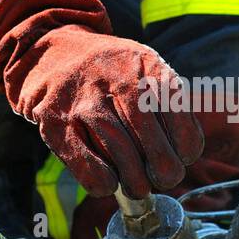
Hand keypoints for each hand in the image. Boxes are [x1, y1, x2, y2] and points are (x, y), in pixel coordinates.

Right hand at [0, 0, 203, 195]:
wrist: (53, 52)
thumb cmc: (110, 71)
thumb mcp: (145, 68)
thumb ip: (169, 101)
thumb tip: (185, 152)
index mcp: (148, 68)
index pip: (181, 124)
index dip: (185, 150)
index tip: (181, 156)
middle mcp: (118, 83)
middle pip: (155, 148)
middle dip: (164, 173)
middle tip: (163, 178)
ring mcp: (86, 103)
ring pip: (123, 158)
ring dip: (135, 183)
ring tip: (137, 186)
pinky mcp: (58, 123)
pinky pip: (88, 166)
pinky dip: (103, 183)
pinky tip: (108, 182)